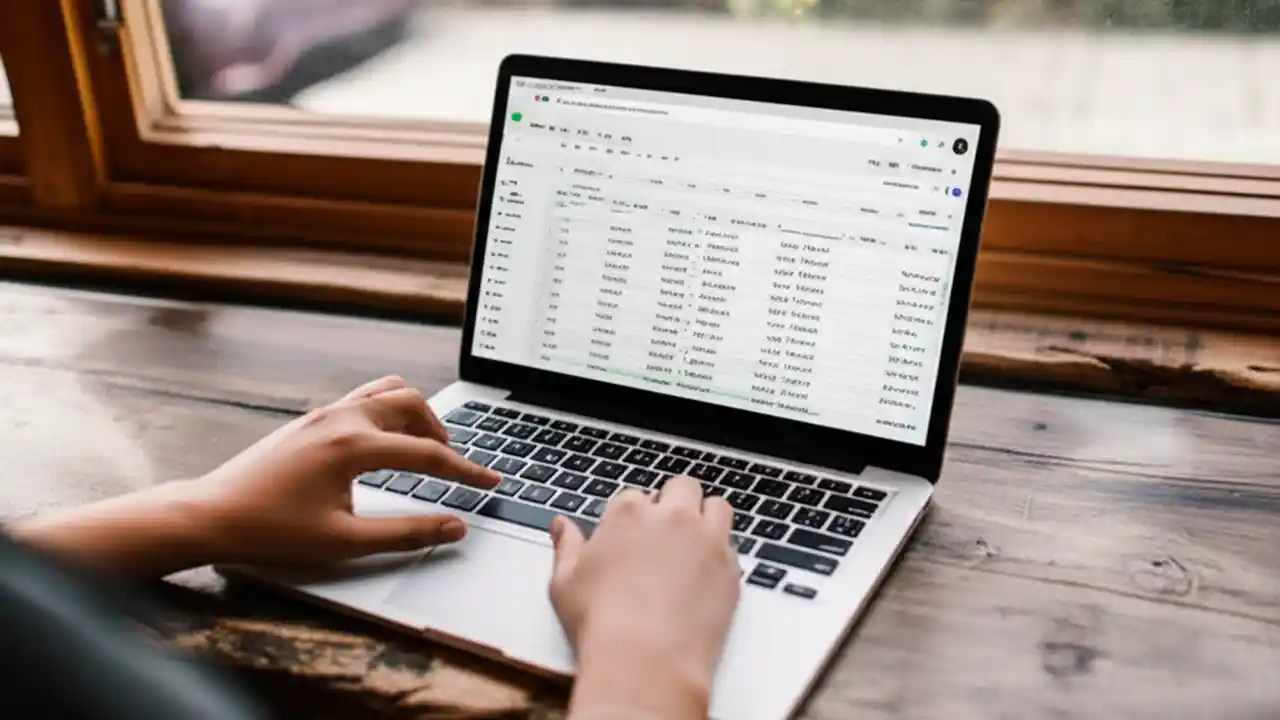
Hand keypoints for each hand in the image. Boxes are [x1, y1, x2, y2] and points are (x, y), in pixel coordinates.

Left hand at [12, 376, 498, 576]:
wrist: (210, 516)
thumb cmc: (270, 529)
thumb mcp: (344, 540)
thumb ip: (406, 532)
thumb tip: (453, 527)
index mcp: (353, 445)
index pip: (427, 452)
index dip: (465, 470)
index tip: (490, 482)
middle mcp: (341, 419)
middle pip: (412, 404)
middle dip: (442, 431)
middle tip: (453, 463)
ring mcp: (323, 414)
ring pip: (386, 392)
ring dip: (414, 414)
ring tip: (424, 446)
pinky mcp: (310, 420)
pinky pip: (362, 399)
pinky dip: (388, 412)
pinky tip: (385, 443)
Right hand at [549, 476, 739, 719]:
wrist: (645, 663)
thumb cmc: (601, 625)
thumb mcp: (565, 583)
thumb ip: (566, 546)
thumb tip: (561, 525)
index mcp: (628, 514)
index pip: (635, 496)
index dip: (634, 516)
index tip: (631, 536)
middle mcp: (671, 518)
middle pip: (681, 487)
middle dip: (675, 502)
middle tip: (666, 531)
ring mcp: (706, 540)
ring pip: (716, 507)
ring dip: (706, 517)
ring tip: (694, 541)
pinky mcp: (730, 568)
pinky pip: (733, 545)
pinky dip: (722, 552)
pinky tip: (706, 572)